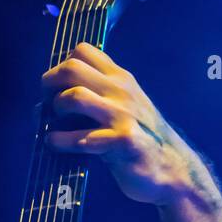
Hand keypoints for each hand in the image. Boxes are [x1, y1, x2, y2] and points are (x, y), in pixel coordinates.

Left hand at [42, 42, 215, 206]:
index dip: (59, 67)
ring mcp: (124, 115)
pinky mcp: (123, 141)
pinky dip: (61, 141)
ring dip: (55, 111)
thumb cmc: (140, 140)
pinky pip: (82, 138)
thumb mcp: (123, 108)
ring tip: (53, 126)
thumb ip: (96, 97)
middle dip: (49, 85)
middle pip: (72, 68)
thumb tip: (48, 100)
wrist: (175, 170)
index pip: (84, 51)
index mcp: (121, 79)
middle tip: (46, 106)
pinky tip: (55, 145)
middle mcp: (122, 91)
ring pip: (74, 97)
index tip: (54, 88)